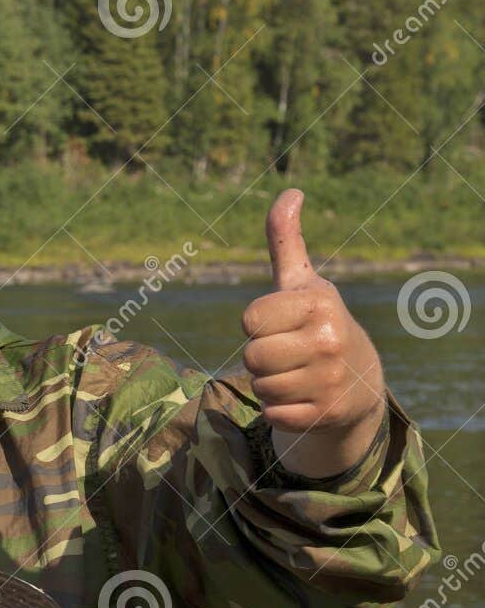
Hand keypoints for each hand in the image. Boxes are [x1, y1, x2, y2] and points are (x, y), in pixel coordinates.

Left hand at [240, 189, 385, 477]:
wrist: (358, 381)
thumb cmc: (316, 323)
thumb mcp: (303, 282)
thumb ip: (286, 240)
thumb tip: (291, 192)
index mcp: (319, 304)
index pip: (249, 319)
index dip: (258, 323)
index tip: (284, 323)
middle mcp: (329, 340)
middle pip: (252, 356)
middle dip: (261, 356)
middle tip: (289, 352)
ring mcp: (330, 380)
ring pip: (261, 386)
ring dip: (270, 383)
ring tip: (297, 373)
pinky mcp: (325, 414)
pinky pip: (272, 415)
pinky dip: (279, 410)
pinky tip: (304, 398)